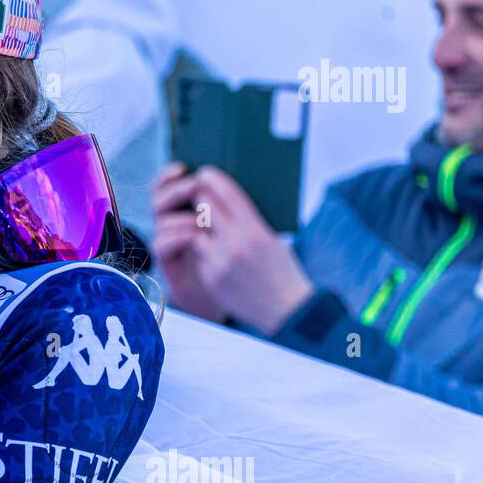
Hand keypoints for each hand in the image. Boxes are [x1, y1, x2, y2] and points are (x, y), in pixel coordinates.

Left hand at [152, 163, 313, 333]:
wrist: (287, 310)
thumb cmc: (282, 271)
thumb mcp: (272, 240)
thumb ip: (249, 221)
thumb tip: (227, 200)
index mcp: (256, 230)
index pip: (228, 194)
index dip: (213, 179)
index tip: (205, 172)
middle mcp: (237, 243)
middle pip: (205, 206)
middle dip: (199, 198)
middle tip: (197, 195)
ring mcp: (220, 261)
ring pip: (195, 230)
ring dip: (197, 225)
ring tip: (201, 222)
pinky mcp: (210, 277)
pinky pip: (197, 254)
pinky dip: (200, 249)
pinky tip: (208, 250)